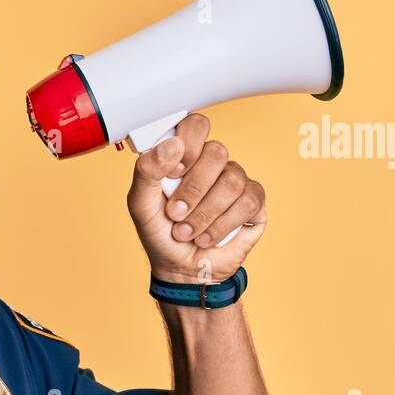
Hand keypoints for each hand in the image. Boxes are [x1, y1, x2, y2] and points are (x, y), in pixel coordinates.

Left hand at [125, 114, 266, 283]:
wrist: (180, 269)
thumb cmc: (160, 233)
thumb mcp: (140, 204)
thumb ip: (147, 170)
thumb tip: (172, 144)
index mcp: (184, 155)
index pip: (196, 125)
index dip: (188, 145)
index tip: (174, 171)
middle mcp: (212, 164)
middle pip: (217, 152)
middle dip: (193, 190)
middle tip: (175, 215)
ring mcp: (235, 181)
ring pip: (232, 180)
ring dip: (204, 214)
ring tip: (188, 232)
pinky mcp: (254, 202)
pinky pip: (248, 202)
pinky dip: (222, 225)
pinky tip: (208, 238)